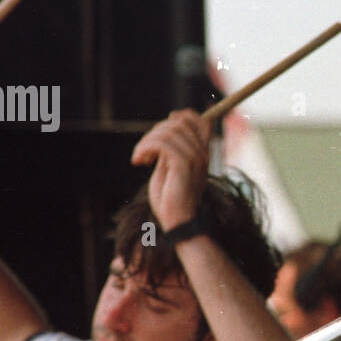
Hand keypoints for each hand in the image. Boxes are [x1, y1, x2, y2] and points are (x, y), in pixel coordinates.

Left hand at [130, 110, 210, 231]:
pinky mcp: (183, 165)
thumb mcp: (169, 170)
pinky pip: (162, 144)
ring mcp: (194, 158)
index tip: (160, 130)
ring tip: (140, 158)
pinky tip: (139, 161)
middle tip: (144, 151)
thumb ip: (169, 152)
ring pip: (168, 131)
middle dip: (155, 131)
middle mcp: (202, 153)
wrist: (178, 223)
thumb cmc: (170, 200)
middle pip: (179, 123)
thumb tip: (161, 134)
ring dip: (147, 141)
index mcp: (201, 154)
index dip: (180, 117)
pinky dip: (145, 148)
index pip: (200, 121)